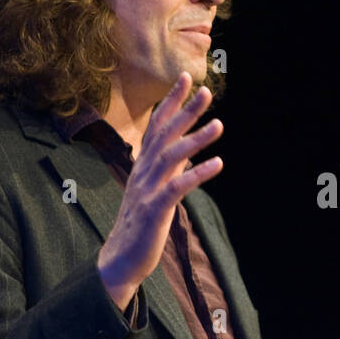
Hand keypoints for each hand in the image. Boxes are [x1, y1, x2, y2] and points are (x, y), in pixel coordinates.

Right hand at [97, 72, 223, 309]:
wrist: (120, 259)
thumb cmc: (140, 225)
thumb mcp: (154, 191)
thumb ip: (169, 171)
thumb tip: (188, 154)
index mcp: (143, 166)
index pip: (156, 127)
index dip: (171, 102)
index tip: (186, 79)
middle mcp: (143, 172)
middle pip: (164, 134)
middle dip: (185, 111)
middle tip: (206, 92)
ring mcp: (147, 190)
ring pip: (171, 156)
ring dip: (195, 138)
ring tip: (219, 124)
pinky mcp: (154, 210)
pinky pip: (177, 187)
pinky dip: (197, 174)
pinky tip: (217, 163)